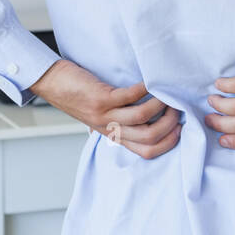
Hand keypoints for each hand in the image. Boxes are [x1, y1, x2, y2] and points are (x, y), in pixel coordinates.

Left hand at [30, 59, 180, 159]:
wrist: (52, 84)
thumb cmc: (79, 96)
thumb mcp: (103, 116)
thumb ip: (122, 121)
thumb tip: (152, 117)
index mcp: (115, 136)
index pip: (147, 152)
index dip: (169, 142)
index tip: (181, 128)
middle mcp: (111, 129)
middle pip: (149, 137)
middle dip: (169, 124)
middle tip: (177, 108)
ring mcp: (105, 115)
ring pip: (142, 118)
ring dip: (161, 106)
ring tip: (167, 94)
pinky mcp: (101, 98)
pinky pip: (130, 96)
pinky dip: (146, 89)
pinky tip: (151, 82)